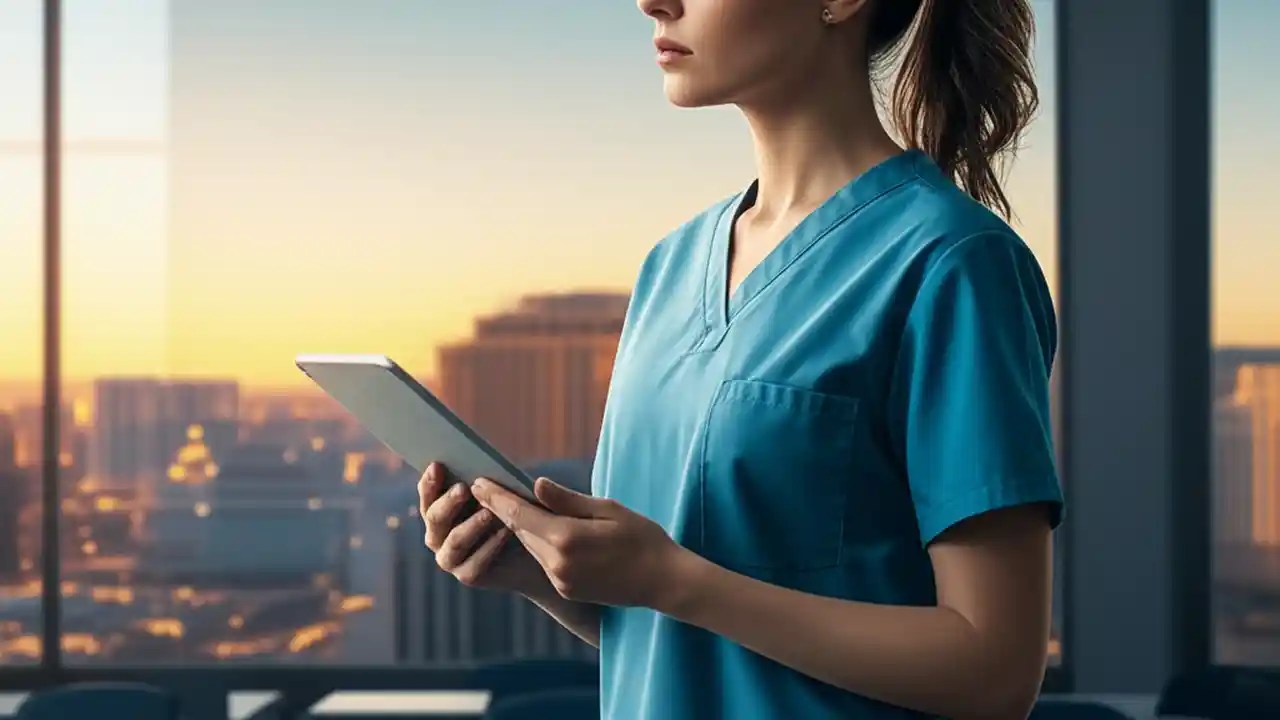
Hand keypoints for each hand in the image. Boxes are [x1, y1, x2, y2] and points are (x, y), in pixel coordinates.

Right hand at [419, 462, 548, 595]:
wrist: (533, 551)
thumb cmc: (512, 513)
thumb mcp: (501, 493)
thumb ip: (487, 482)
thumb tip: (481, 471)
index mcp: (440, 509)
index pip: (428, 494)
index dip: (430, 481)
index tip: (438, 464)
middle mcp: (437, 534)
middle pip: (435, 517)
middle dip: (449, 502)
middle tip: (465, 488)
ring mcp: (450, 557)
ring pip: (455, 540)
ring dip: (472, 525)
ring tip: (490, 513)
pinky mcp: (467, 575)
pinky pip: (475, 562)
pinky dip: (490, 546)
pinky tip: (505, 532)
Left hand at [470, 475, 684, 608]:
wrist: (663, 582)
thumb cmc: (642, 538)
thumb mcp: (608, 509)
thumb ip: (567, 500)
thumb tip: (536, 485)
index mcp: (567, 538)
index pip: (519, 514)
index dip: (496, 497)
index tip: (478, 482)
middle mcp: (558, 563)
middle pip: (521, 531)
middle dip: (504, 510)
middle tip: (486, 488)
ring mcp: (561, 580)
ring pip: (532, 547)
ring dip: (522, 527)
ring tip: (509, 505)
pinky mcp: (566, 590)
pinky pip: (545, 562)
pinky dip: (541, 544)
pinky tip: (543, 531)